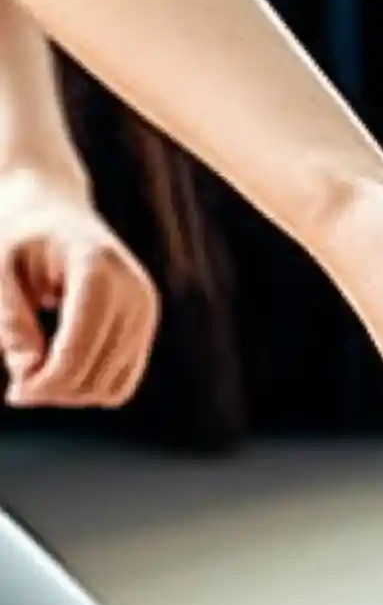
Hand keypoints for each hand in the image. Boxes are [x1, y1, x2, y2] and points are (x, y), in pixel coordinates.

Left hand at [0, 172, 159, 407]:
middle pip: (97, 372)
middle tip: (18, 385)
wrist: (54, 211)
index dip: (46, 381)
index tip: (15, 393)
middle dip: (54, 390)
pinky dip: (92, 388)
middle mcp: (133, 291)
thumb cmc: (20, 239)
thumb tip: (28, 376)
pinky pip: (125, 381)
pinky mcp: (147, 323)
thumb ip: (10, 322)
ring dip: (72, 393)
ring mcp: (146, 309)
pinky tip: (63, 372)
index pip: (79, 346)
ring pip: (113, 385)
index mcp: (97, 269)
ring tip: (37, 376)